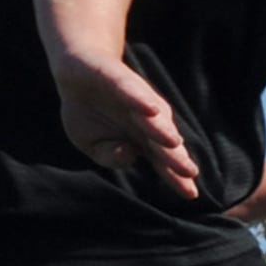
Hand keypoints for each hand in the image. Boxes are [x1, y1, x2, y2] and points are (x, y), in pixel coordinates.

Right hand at [53, 52, 201, 200]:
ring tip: (173, 143)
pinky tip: (151, 110)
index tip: (190, 194)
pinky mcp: (119, 78)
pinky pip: (131, 89)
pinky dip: (140, 99)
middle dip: (176, 157)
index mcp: (142, 138)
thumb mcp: (91, 144)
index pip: (162, 161)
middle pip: (164, 141)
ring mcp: (136, 98)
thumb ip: (110, 156)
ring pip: (153, 116)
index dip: (175, 177)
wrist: (75, 70)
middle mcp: (146, 119)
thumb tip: (129, 155)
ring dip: (162, 130)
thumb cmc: (88, 110)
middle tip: (189, 173)